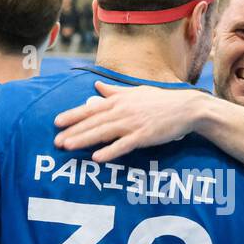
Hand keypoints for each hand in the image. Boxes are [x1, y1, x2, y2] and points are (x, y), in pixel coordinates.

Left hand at [52, 81, 201, 161]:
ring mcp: (133, 123)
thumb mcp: (136, 92)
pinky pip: (123, 145)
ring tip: (68, 146)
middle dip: (73, 131)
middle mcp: (123, 110)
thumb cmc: (161, 100)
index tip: (57, 122)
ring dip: (84, 139)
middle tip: (56, 141)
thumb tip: (97, 86)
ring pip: (103, 132)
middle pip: (93, 122)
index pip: (91, 109)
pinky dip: (110, 151)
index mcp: (119, 100)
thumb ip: (114, 92)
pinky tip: (96, 157)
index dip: (73, 115)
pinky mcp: (144, 135)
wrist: (187, 107)